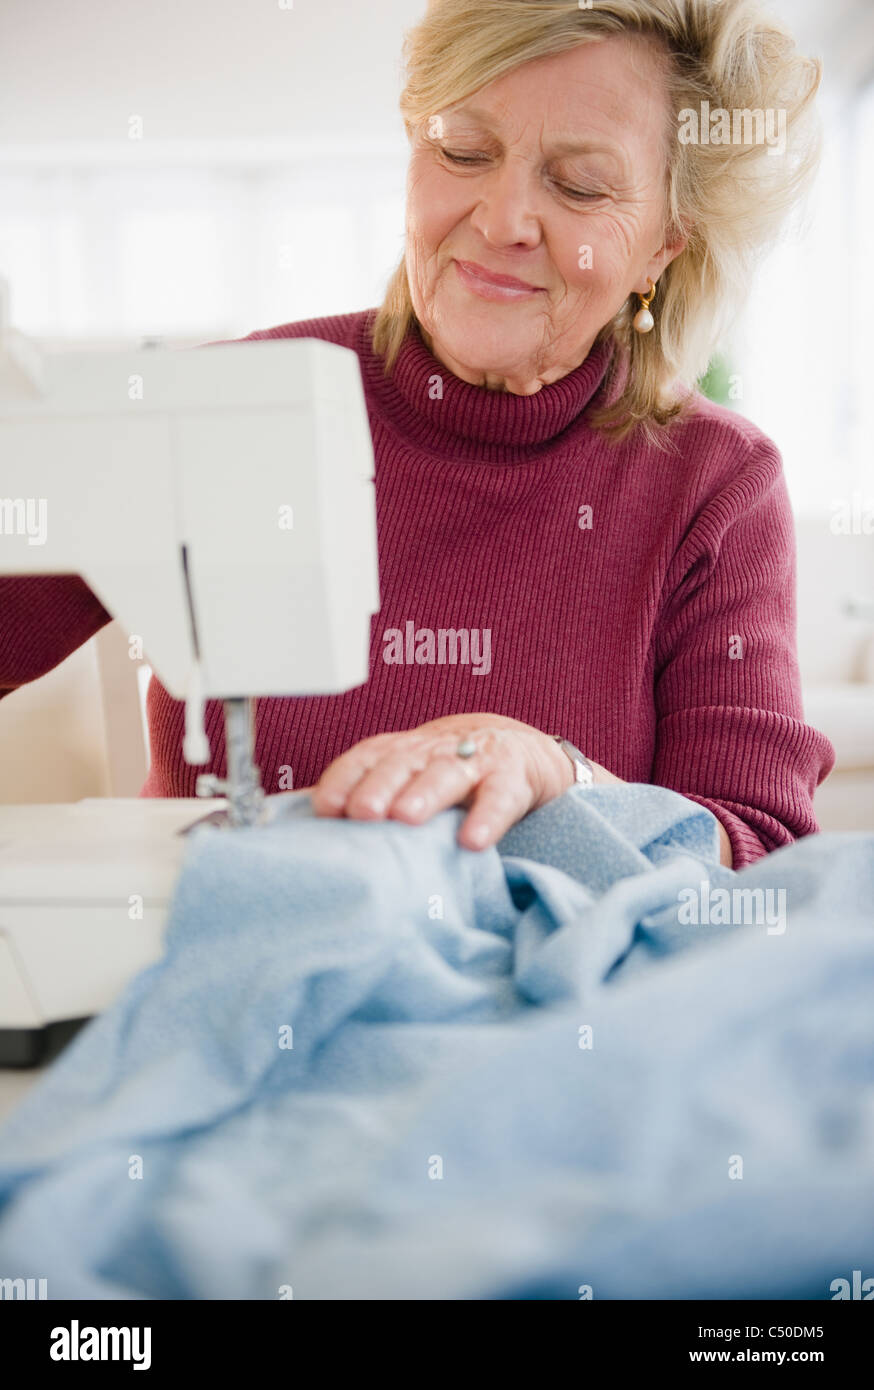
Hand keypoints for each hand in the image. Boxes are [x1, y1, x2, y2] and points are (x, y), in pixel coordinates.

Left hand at [308, 712, 576, 849]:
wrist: (521, 751)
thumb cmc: (449, 773)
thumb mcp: (407, 777)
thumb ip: (369, 798)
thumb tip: (309, 836)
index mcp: (401, 751)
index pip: (365, 758)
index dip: (343, 779)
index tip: (325, 807)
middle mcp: (432, 751)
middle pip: (400, 764)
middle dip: (378, 786)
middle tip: (361, 812)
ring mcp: (474, 761)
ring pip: (446, 774)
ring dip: (424, 794)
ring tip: (406, 817)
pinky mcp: (512, 778)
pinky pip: (499, 798)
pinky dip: (486, 817)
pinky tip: (472, 840)